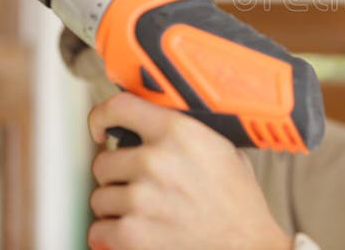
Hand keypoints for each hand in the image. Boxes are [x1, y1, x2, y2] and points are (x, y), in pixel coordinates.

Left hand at [87, 92, 292, 249]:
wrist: (246, 245)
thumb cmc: (238, 203)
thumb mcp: (223, 149)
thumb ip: (187, 132)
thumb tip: (157, 121)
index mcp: (178, 132)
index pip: (119, 108)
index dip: (103, 118)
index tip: (101, 128)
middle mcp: (156, 160)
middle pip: (104, 161)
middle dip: (118, 175)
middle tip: (141, 185)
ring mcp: (141, 198)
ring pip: (99, 198)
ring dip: (116, 207)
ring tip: (146, 212)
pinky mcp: (131, 234)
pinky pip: (98, 230)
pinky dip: (112, 236)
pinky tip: (138, 231)